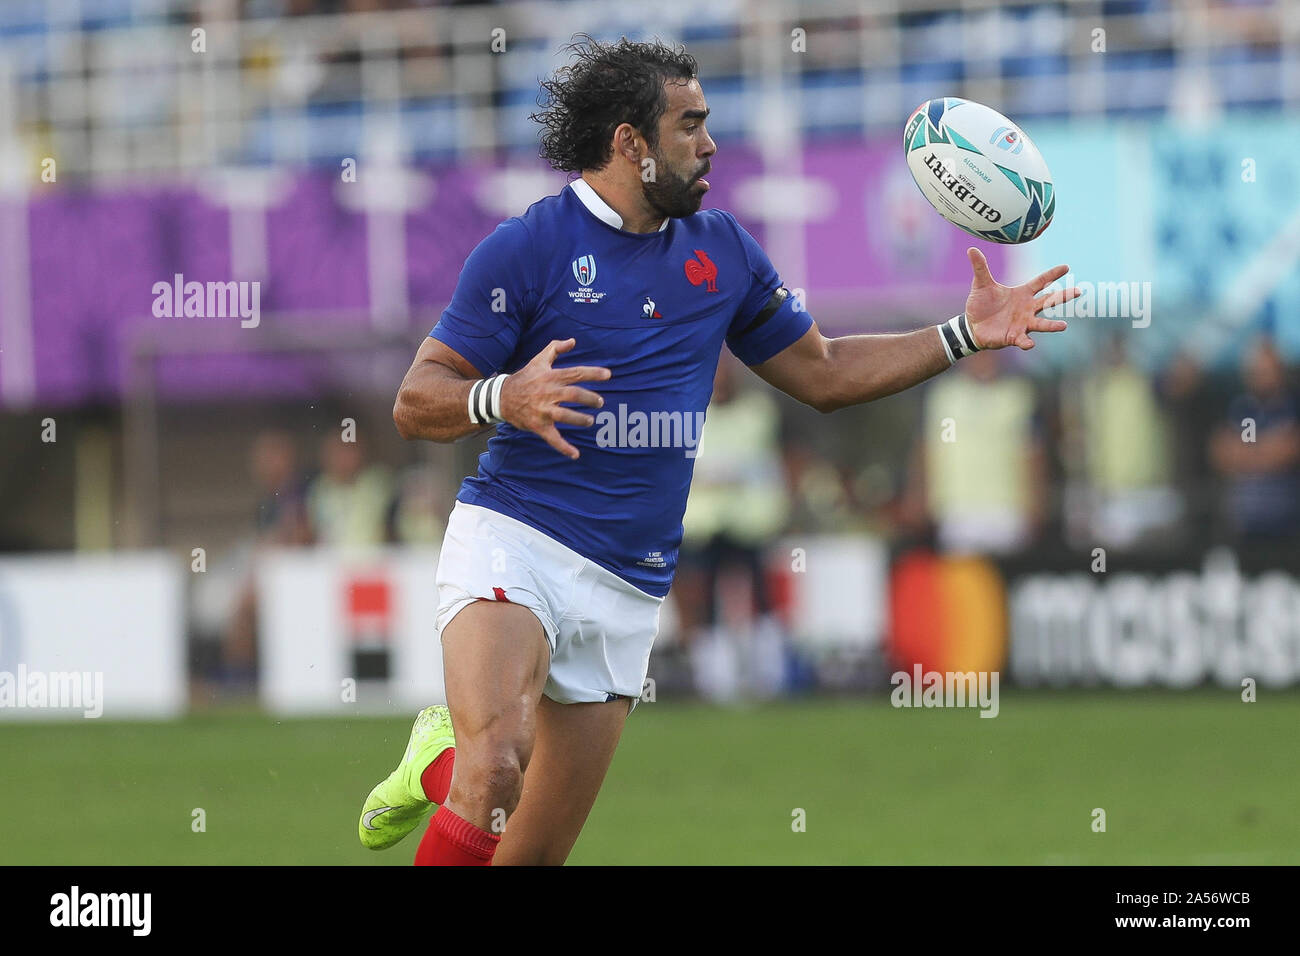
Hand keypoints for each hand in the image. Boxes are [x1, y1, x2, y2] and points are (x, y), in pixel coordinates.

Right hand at [499, 338, 609, 459]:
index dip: (593, 373)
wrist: (501, 397)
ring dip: (580, 419)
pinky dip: (564, 448)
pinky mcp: (538, 425)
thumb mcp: (538, 360)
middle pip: (573, 394)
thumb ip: (555, 348)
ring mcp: (542, 410)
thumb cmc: (524, 378)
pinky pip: (552, 438)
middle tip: (600, 402)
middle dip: (590, 398)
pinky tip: (575, 454)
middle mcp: (547, 393)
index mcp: (550, 377)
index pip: (575, 373)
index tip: (608, 375)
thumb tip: (572, 341)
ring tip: (590, 421)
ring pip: (565, 415)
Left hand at [963, 248, 1079, 350]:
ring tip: (1063, 326)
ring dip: (1052, 325)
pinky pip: (1023, 340)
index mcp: (1022, 293)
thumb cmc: (981, 304)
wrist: (972, 325)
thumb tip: (971, 249)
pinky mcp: (1014, 336)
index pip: (1041, 281)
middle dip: (1063, 296)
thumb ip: (980, 268)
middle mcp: (1027, 308)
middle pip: (1049, 301)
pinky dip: (1027, 342)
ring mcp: (1023, 323)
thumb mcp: (981, 284)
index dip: (1053, 274)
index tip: (1066, 267)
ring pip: (1041, 323)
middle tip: (1078, 291)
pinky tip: (1030, 344)